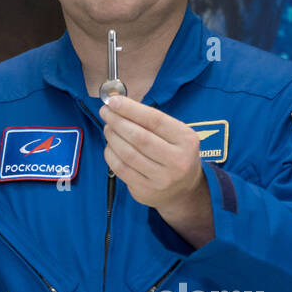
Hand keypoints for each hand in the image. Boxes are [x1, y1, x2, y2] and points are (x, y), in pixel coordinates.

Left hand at [99, 95, 212, 242]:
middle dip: (117, 121)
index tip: (113, 100)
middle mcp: (177, 161)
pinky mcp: (146, 191)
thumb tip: (118, 104)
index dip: (131, 109)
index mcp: (186, 140)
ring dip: (112, 137)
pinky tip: (110, 146)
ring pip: (128, 154)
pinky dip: (111, 154)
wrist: (183, 189)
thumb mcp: (175, 134)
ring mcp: (161, 179)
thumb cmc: (174, 153)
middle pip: (139, 137)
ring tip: (108, 127)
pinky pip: (121, 169)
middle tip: (105, 112)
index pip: (155, 120)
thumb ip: (150, 120)